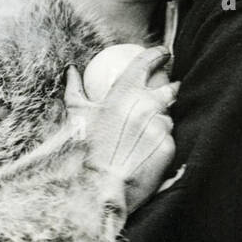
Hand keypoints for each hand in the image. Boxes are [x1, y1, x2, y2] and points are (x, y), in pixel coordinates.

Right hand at [64, 45, 176, 214]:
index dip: (158, 55)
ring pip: (168, 115)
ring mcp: (160, 126)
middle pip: (169, 88)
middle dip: (170, 87)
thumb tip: (72, 70)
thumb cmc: (85, 149)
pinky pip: (168, 137)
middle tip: (166, 90)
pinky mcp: (168, 146)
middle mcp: (147, 105)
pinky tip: (148, 150)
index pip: (148, 63)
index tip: (164, 53)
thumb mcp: (76, 116)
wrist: (100, 187)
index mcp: (126, 93)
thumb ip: (75, 90)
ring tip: (149, 130)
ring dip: (161, 119)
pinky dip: (160, 140)